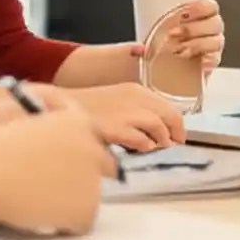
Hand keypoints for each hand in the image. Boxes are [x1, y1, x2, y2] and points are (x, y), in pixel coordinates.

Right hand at [0, 110, 116, 234]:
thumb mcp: (16, 112)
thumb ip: (41, 122)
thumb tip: (44, 133)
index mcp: (76, 119)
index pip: (95, 138)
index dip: (79, 153)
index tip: (69, 163)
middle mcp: (91, 145)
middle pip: (106, 165)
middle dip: (85, 176)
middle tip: (57, 186)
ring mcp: (92, 176)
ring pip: (93, 195)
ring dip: (70, 200)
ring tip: (35, 198)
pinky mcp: (86, 206)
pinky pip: (83, 222)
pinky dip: (63, 223)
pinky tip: (38, 212)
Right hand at [68, 82, 185, 151]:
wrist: (61, 108)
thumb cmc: (87, 109)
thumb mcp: (116, 102)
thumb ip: (136, 112)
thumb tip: (157, 133)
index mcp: (135, 90)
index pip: (168, 106)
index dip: (176, 124)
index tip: (177, 135)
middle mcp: (134, 98)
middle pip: (170, 115)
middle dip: (175, 132)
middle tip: (174, 145)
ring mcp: (126, 112)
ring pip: (159, 127)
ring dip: (161, 140)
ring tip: (156, 148)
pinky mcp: (117, 128)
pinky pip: (142, 140)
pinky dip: (145, 146)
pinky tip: (140, 149)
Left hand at [131, 0, 224, 75]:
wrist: (162, 65)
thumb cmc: (162, 42)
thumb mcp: (156, 31)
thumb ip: (152, 30)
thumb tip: (137, 50)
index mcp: (201, 15)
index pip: (211, 6)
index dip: (200, 8)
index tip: (183, 14)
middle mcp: (210, 29)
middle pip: (215, 23)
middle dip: (192, 28)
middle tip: (172, 34)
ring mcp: (213, 46)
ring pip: (216, 41)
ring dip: (196, 44)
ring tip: (177, 50)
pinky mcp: (211, 62)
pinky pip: (215, 59)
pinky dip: (206, 60)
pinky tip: (193, 60)